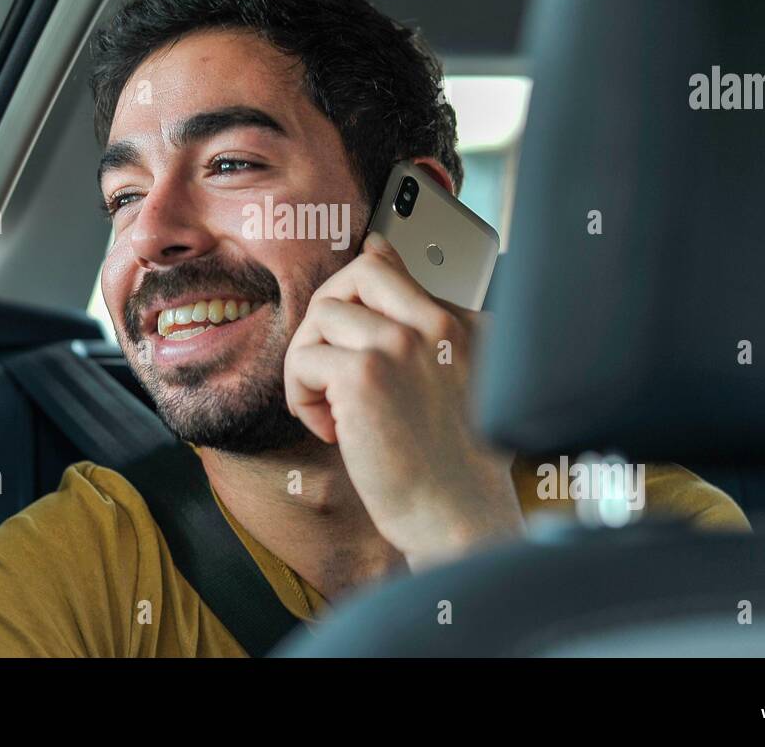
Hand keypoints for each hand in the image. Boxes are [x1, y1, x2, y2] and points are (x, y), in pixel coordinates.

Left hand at [284, 232, 523, 568]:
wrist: (458, 517)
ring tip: (331, 406)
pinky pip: (305, 358)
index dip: (352, 292)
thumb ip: (418, 319)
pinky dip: (302, 395)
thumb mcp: (451, 375)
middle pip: (357, 273)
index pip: (390, 266)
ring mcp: (401, 345)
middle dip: (328, 316)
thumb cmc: (453, 462)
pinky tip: (332, 428)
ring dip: (311, 361)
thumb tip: (377, 247)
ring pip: (323, 314)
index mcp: (462, 324)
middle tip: (328, 366)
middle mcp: (438, 325)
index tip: (343, 321)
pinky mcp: (365, 376)